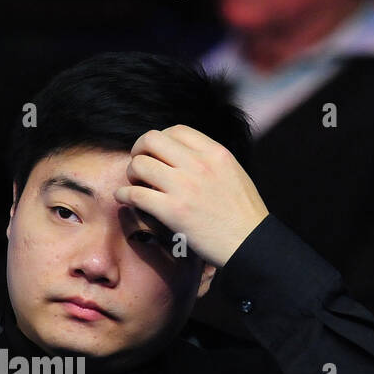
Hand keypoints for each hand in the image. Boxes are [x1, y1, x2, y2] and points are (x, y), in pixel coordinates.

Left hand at [113, 125, 268, 269]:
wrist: (250, 243)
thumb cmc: (243, 214)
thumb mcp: (233, 173)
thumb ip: (210, 161)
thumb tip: (183, 156)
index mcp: (215, 153)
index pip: (176, 130)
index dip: (159, 139)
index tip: (155, 153)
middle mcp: (198, 164)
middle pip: (151, 140)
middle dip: (139, 151)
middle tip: (139, 167)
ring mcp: (184, 186)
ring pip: (139, 165)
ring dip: (131, 174)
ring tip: (135, 185)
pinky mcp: (173, 211)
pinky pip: (135, 194)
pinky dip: (124, 195)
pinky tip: (124, 199)